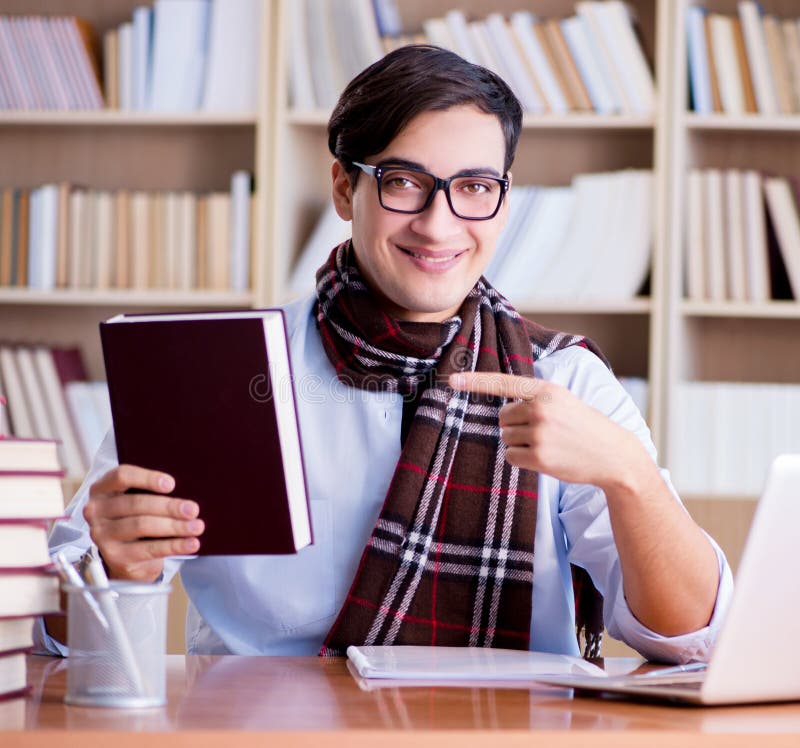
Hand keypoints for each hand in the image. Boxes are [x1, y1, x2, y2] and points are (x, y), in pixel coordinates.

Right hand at [83, 464, 203, 581]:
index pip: (122, 476)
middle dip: (169, 506)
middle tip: (193, 509)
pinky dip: (175, 546)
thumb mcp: (139, 501)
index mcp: (102, 489)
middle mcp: (96, 511)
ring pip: (142, 525)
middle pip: (136, 504)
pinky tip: (191, 543)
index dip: (147, 478)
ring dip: (175, 526)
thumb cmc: (138, 518)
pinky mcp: (115, 557)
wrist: (127, 557)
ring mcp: (102, 535)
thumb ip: (152, 491)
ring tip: (197, 526)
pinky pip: (149, 549)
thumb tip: (186, 489)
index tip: (172, 484)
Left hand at [449, 372, 649, 490]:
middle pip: (501, 418)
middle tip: (543, 431)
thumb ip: (533, 397)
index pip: (503, 382)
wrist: (612, 454)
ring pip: (505, 437)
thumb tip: (502, 407)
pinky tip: (544, 457)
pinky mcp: (540, 457)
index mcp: (545, 390)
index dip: (475, 381)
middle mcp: (540, 409)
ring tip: (548, 443)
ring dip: (519, 443)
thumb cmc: (583, 426)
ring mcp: (540, 434)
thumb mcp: (562, 400)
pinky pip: (510, 456)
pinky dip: (521, 458)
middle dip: (515, 425)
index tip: (451, 380)